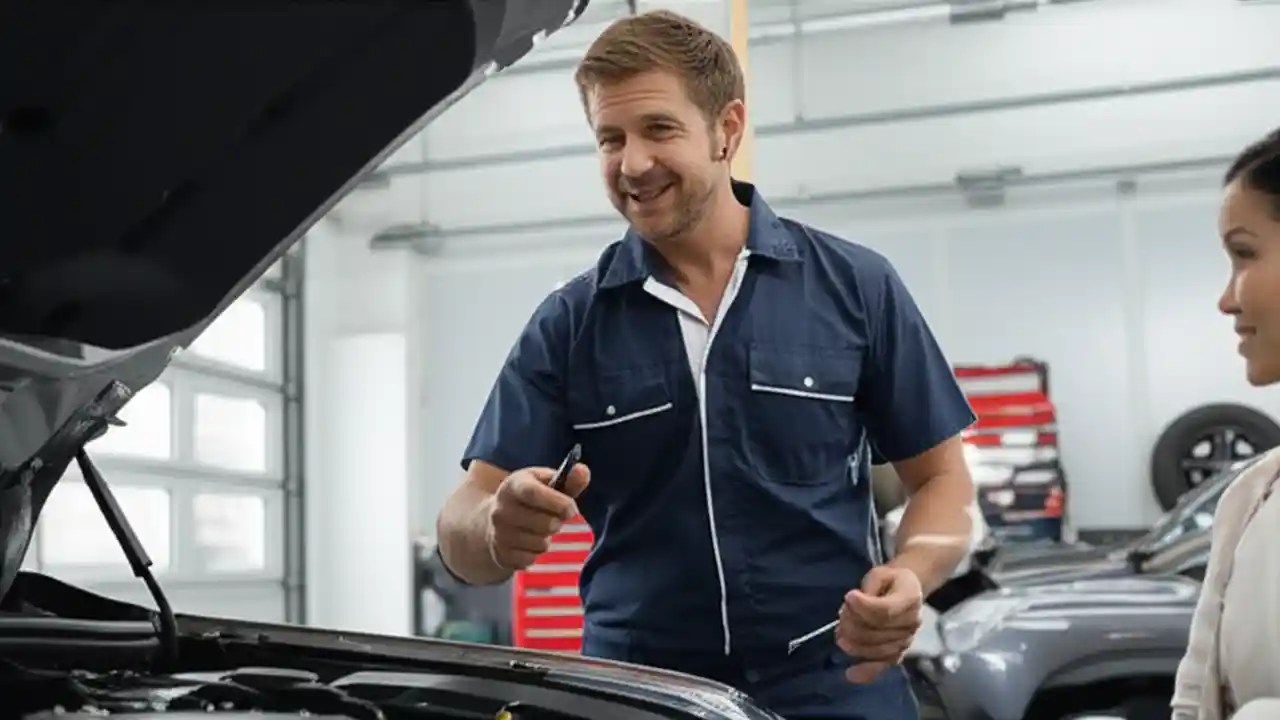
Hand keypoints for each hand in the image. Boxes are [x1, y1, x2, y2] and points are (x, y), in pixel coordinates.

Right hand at [486, 463, 590, 571]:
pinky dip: (537, 554)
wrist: (495, 520)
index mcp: (513, 486)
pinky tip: (532, 544)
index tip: (572, 509)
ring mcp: (498, 534)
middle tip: (556, 520)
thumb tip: (583, 470)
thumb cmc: (530, 500)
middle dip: (557, 523)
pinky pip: (531, 560)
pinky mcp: (501, 555)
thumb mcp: (546, 484)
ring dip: (548, 540)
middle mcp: (501, 509)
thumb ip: (569, 480)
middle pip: (543, 523)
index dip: (558, 502)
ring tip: (543, 531)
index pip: (533, 493)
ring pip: (539, 544)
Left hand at [835, 565, 923, 683]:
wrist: (906, 592)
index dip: (863, 607)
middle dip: (852, 622)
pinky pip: (882, 666)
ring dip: (852, 640)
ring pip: (875, 648)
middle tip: (842, 611)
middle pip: (876, 631)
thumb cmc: (890, 582)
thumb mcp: (881, 573)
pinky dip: (866, 672)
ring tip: (840, 630)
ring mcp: (906, 641)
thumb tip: (855, 602)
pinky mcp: (898, 654)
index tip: (849, 596)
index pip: (885, 610)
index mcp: (911, 598)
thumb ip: (870, 586)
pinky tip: (851, 674)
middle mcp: (912, 623)